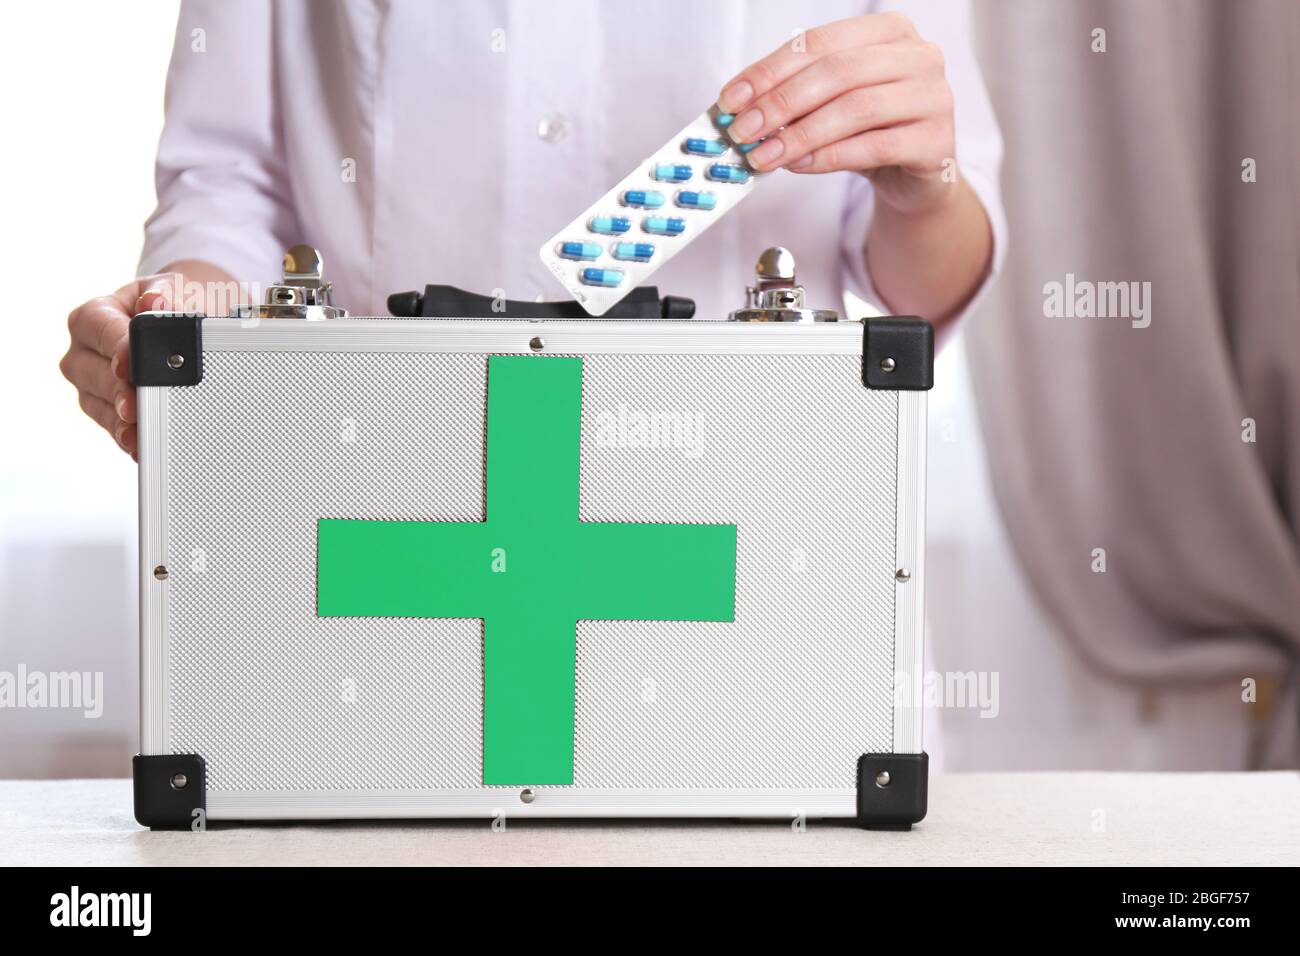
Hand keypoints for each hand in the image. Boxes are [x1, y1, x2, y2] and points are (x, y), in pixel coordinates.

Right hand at [61, 275, 181, 457]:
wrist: (182, 323)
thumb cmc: (172, 304)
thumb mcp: (174, 290)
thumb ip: (168, 296)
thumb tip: (155, 303)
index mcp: (93, 316)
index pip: (100, 330)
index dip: (117, 348)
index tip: (129, 364)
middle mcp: (84, 351)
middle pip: (95, 374)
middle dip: (120, 390)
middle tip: (136, 405)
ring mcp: (92, 385)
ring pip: (100, 405)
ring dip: (122, 421)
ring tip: (140, 432)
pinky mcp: (106, 410)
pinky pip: (114, 427)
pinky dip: (129, 437)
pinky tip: (141, 446)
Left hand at [718, 12, 956, 215]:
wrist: (915, 178)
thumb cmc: (868, 132)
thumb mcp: (829, 105)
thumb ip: (794, 98)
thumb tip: (740, 110)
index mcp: (889, 31)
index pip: (820, 42)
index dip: (770, 70)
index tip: (731, 99)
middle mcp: (919, 55)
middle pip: (838, 72)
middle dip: (780, 103)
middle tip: (742, 131)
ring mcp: (934, 96)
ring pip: (856, 109)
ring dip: (800, 135)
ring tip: (763, 156)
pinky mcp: (937, 142)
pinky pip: (875, 147)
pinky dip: (829, 157)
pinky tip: (798, 165)